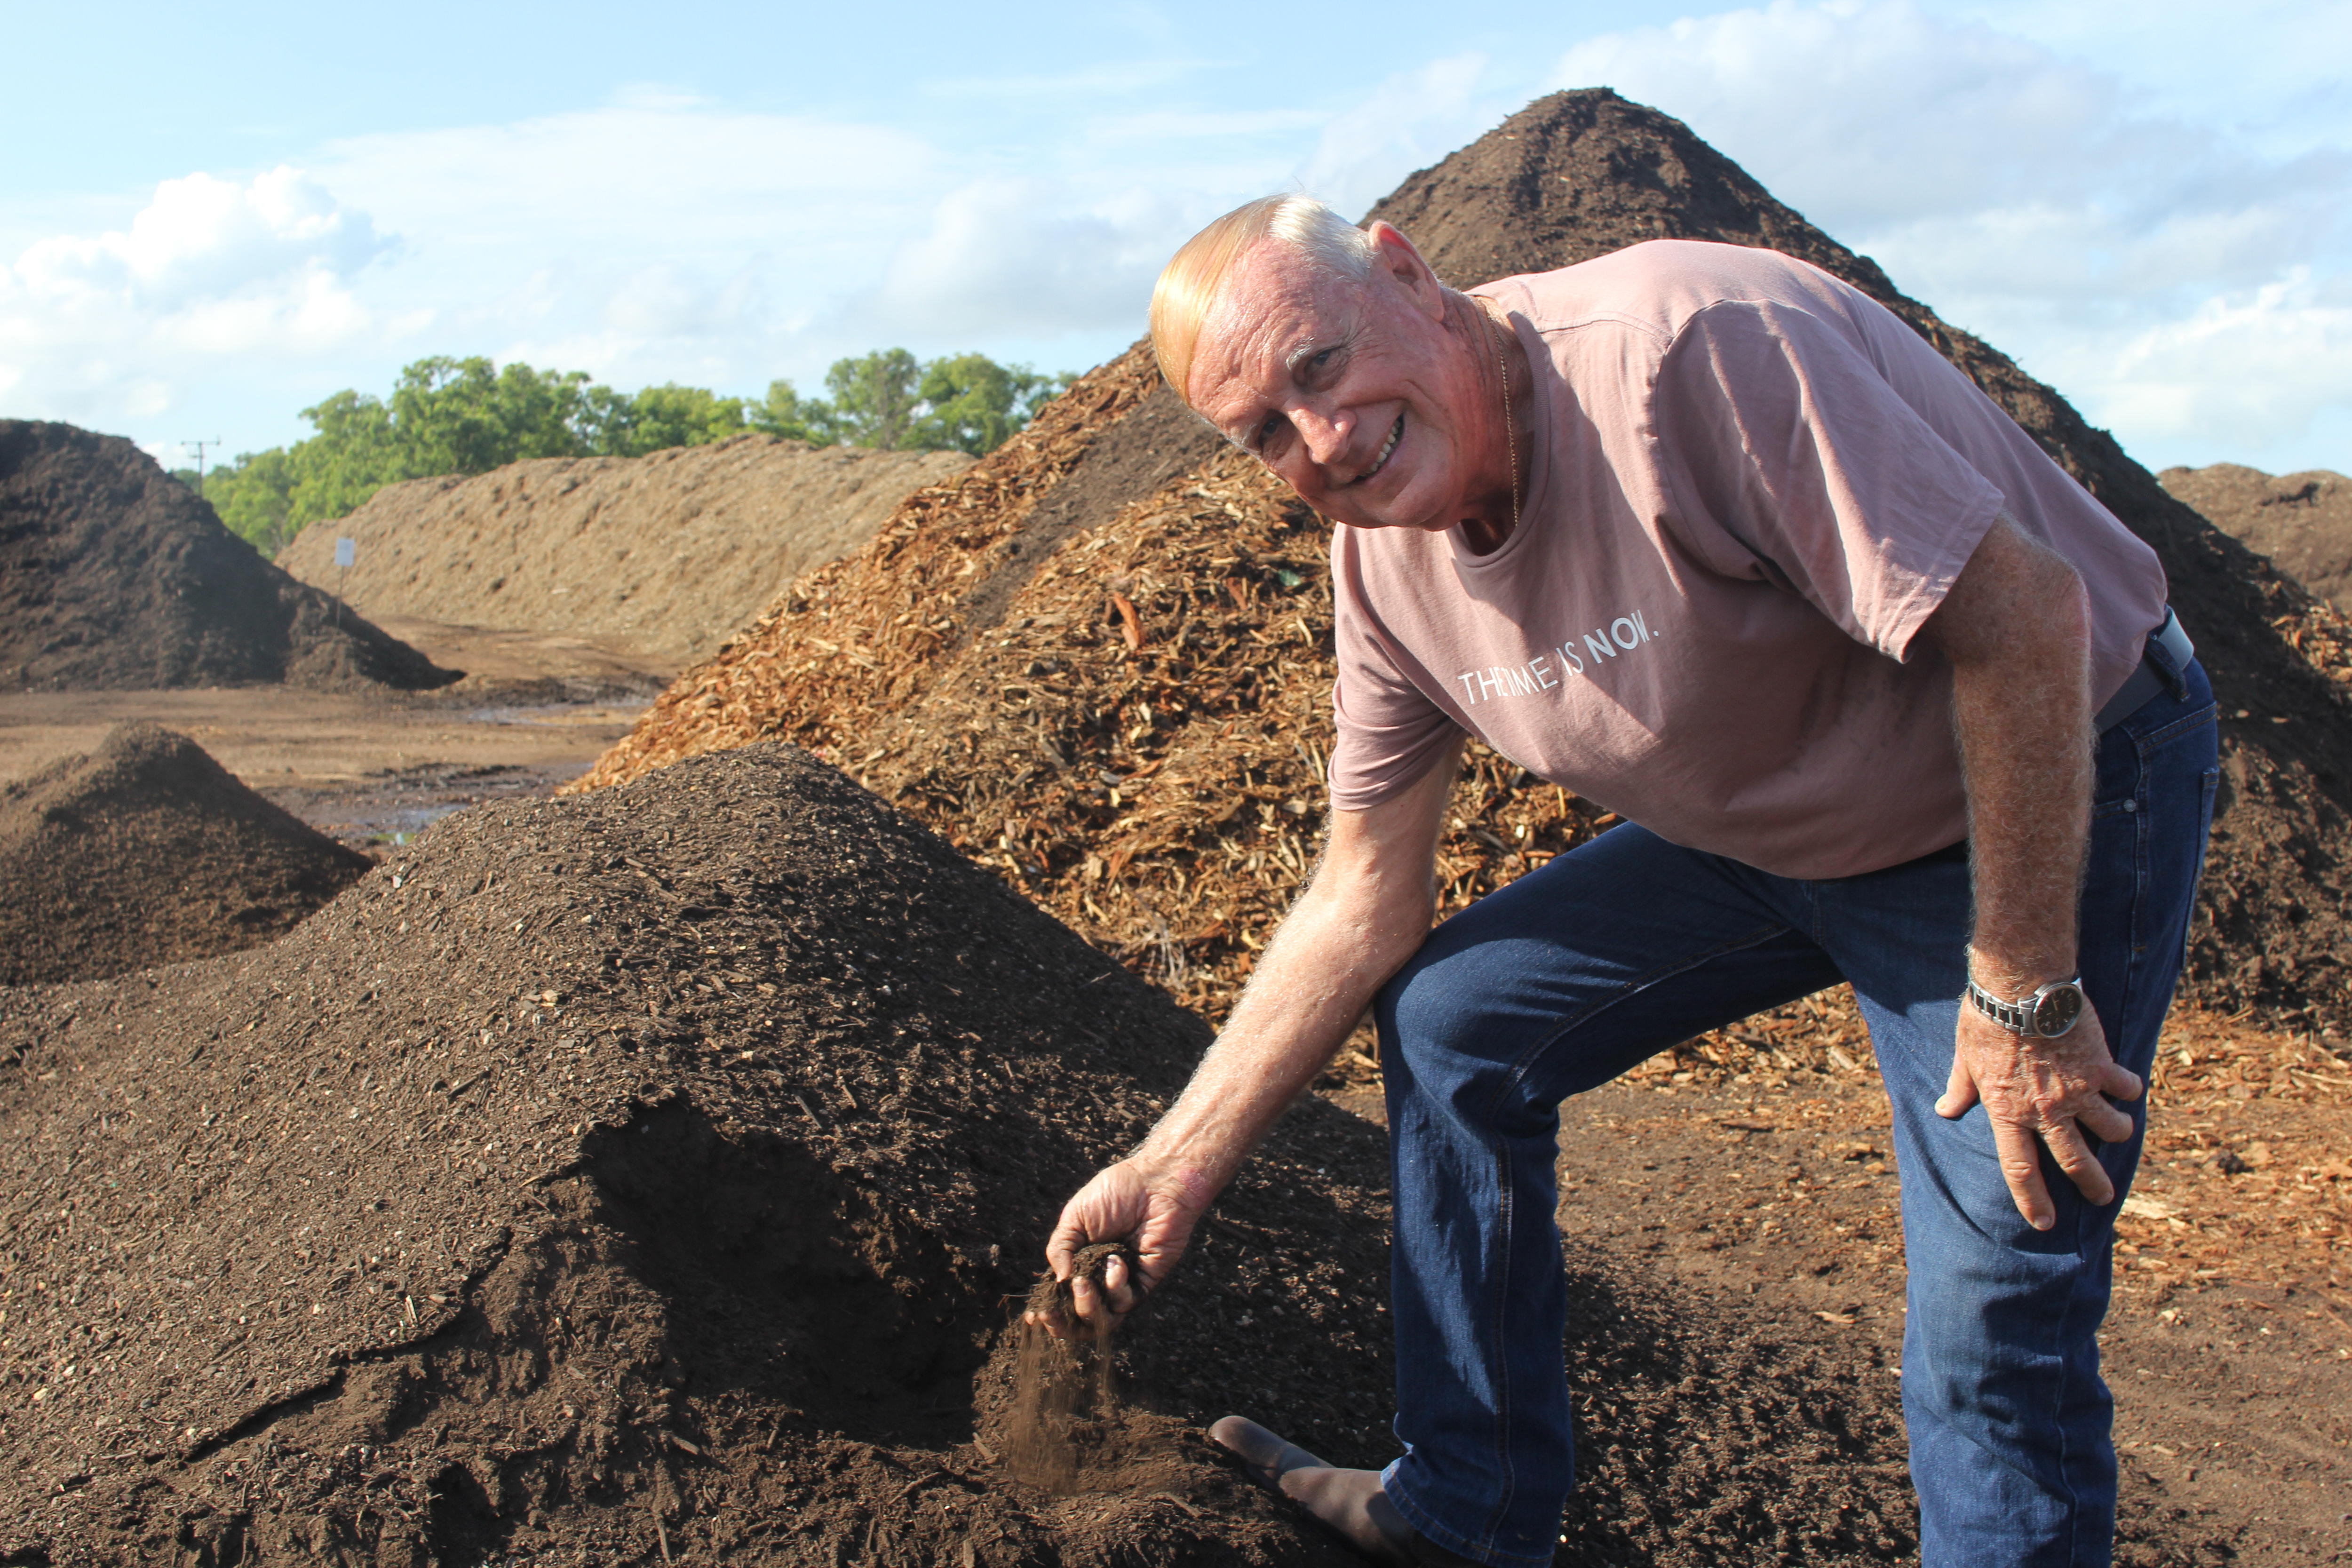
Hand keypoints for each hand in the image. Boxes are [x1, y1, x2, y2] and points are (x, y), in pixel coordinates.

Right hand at [1025, 1156, 1215, 1337]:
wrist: (1153, 1185)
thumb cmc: (1115, 1194)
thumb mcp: (1075, 1217)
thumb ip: (1060, 1249)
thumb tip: (1058, 1282)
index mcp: (1080, 1263)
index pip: (1062, 1298)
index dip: (1050, 1313)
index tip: (1035, 1317)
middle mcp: (1100, 1278)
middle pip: (1081, 1318)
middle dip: (1064, 1322)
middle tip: (1054, 1311)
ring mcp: (1123, 1283)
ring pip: (1104, 1318)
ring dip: (1088, 1306)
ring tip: (1085, 1283)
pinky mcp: (1145, 1283)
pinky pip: (1126, 1302)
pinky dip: (1116, 1287)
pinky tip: (1117, 1262)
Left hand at [1936, 995, 2141, 1229]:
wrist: (2021, 987)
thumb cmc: (1986, 1019)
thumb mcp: (1964, 1056)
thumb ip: (1960, 1088)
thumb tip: (1944, 1109)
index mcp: (2008, 1112)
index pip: (2019, 1170)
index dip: (2032, 1201)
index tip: (2044, 1223)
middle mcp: (2046, 1111)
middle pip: (2075, 1162)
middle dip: (2093, 1185)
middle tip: (2103, 1198)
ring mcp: (2077, 1092)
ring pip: (2110, 1129)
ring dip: (2118, 1134)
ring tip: (2121, 1133)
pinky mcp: (2101, 1068)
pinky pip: (2125, 1089)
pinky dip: (2129, 1091)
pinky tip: (2129, 1089)